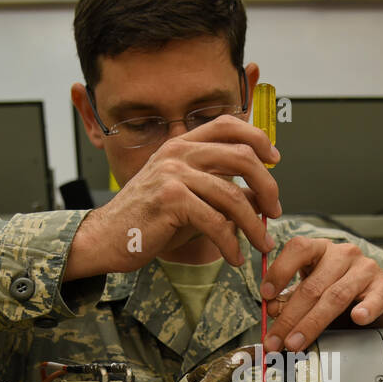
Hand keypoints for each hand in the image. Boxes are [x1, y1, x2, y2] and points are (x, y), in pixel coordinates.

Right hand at [67, 115, 281, 279]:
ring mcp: (173, 174)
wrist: (107, 238)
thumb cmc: (149, 220)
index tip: (275, 160)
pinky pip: (215, 222)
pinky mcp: (170, 200)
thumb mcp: (190, 198)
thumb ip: (222, 191)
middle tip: (276, 212)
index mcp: (182, 145)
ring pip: (233, 196)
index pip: (228, 124)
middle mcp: (178, 153)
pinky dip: (231, 244)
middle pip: (242, 157)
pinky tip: (234, 257)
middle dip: (268, 186)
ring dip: (254, 225)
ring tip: (262, 245)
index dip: (257, 138)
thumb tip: (261, 197)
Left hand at [260, 237, 382, 351]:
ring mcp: (365, 269)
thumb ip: (291, 299)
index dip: (279, 271)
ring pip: (335, 296)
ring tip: (297, 342)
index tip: (265, 296)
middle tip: (275, 340)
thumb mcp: (312, 292)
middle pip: (312, 285)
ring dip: (312, 323)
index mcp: (320, 249)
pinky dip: (366, 309)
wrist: (378, 300)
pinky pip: (374, 298)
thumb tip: (272, 310)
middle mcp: (343, 254)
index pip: (298, 249)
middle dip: (289, 318)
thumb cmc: (341, 294)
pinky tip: (358, 317)